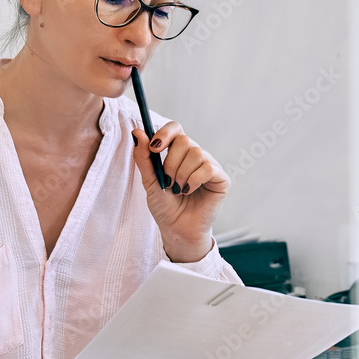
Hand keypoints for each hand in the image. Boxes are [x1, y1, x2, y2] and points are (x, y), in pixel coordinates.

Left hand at [130, 123, 229, 262]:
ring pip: (197, 153)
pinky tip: (189, 191)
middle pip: (185, 140)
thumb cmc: (165, 207)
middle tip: (167, 181)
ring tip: (178, 190)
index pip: (176, 129)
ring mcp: (210, 166)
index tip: (154, 148)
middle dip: (171, 162)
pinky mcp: (221, 179)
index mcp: (179, 153)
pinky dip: (194, 180)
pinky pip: (208, 168)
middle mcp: (196, 156)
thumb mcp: (149, 181)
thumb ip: (143, 158)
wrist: (176, 229)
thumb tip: (137, 132)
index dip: (165, 133)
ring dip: (182, 174)